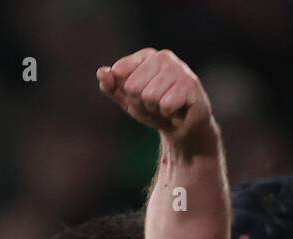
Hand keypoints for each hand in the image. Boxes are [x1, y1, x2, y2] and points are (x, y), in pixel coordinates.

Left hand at [97, 49, 212, 147]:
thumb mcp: (127, 100)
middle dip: (140, 103)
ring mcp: (179, 69)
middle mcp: (163, 57)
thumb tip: (102, 72)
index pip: (119, 73)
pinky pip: (165, 104)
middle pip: (133, 86)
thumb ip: (112, 87)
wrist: (181, 128)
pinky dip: (167, 113)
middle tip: (154, 105)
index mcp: (146, 57)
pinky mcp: (191, 84)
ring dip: (155, 109)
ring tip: (165, 107)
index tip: (139, 96)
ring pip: (149, 96)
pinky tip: (176, 110)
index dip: (126, 93)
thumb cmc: (153, 109)